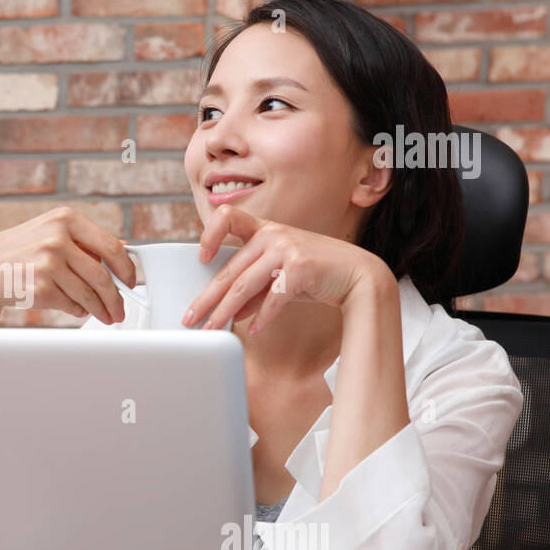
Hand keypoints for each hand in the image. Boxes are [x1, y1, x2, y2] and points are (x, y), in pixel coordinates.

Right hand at [0, 206, 136, 324]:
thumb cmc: (14, 255)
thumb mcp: (47, 234)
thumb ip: (81, 241)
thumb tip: (121, 250)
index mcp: (63, 219)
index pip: (110, 245)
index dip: (126, 268)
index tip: (131, 281)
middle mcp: (57, 237)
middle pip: (103, 274)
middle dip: (116, 298)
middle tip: (120, 309)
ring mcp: (48, 262)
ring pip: (90, 293)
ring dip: (101, 310)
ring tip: (106, 316)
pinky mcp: (41, 287)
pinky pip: (73, 305)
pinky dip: (79, 311)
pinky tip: (77, 310)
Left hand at [181, 205, 385, 332]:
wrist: (359, 276)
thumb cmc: (318, 274)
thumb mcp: (281, 277)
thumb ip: (256, 289)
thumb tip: (232, 312)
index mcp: (265, 229)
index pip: (228, 218)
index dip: (210, 234)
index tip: (200, 256)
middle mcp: (273, 234)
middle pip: (230, 271)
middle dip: (207, 299)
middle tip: (191, 319)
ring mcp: (287, 249)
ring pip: (244, 286)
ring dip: (225, 313)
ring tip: (212, 329)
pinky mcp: (300, 268)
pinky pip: (272, 298)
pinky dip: (261, 317)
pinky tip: (253, 330)